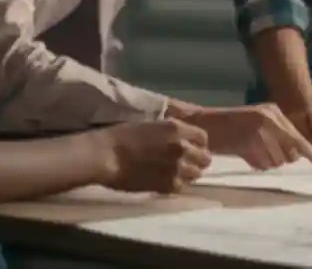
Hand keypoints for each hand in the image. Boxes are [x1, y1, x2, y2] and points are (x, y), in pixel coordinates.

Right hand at [97, 120, 211, 193]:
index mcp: (177, 129)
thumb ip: (170, 132)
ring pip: (197, 174)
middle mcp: (182, 147)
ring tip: (176, 173)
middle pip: (204, 158)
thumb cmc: (121, 135)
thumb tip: (181, 139)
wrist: (106, 155)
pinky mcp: (169, 185)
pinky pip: (183, 187)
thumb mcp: (151, 124)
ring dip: (189, 173)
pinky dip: (178, 184)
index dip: (198, 143)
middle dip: (197, 159)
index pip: (203, 138)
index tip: (191, 147)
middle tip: (186, 162)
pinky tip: (167, 181)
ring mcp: (177, 168)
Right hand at [184, 104, 311, 170]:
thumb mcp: (257, 123)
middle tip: (260, 150)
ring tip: (249, 149)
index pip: (299, 139)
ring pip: (277, 161)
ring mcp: (260, 131)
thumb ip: (277, 135)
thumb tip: (297, 155)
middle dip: (279, 158)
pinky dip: (255, 163)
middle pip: (290, 154)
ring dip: (265, 161)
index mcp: (274, 113)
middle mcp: (271, 120)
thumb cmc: (231, 126)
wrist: (204, 124)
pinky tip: (243, 152)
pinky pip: (262, 165)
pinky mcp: (249, 142)